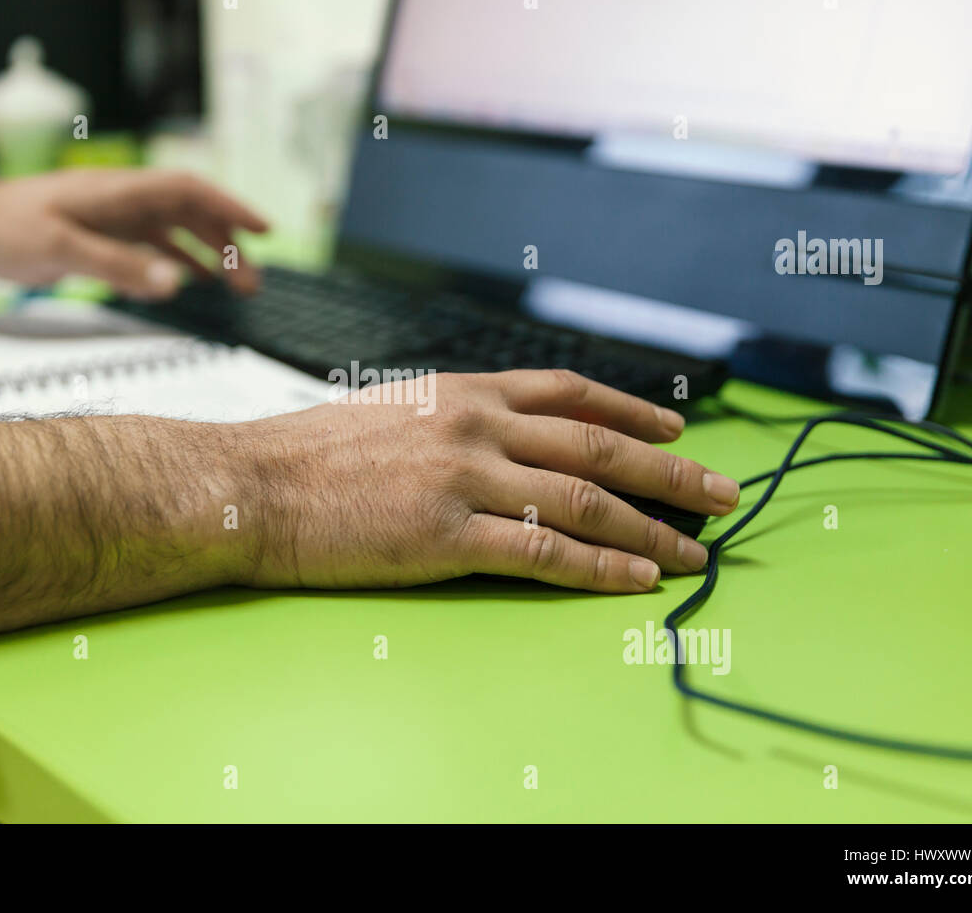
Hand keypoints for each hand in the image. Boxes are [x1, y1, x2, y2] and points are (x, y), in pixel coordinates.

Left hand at [0, 168, 268, 298]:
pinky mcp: (96, 239)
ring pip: (174, 232)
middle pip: (190, 214)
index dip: (231, 206)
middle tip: (253, 282)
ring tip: (234, 287)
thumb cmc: (2, 230)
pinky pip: (148, 248)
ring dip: (207, 256)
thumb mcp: (60, 249)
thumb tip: (177, 283)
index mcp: (119, 192)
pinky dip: (174, 264)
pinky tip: (188, 283)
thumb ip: (119, 267)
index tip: (264, 229)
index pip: (189, 190)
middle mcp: (121, 201)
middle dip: (228, 243)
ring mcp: (110, 220)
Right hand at [223, 370, 739, 592]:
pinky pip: (543, 552)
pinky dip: (599, 568)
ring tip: (695, 552)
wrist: (250, 483)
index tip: (676, 431)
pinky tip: (635, 579)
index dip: (633, 414)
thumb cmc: (309, 452)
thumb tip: (493, 430)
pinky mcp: (446, 536)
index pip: (570, 394)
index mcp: (462, 391)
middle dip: (671, 472)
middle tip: (721, 494)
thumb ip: (449, 414)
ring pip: (584, 501)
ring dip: (651, 528)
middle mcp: (475, 425)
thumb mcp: (389, 408)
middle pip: (597, 448)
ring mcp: (464, 478)